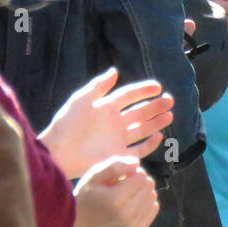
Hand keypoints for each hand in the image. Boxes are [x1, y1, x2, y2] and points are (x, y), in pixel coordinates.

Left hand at [40, 68, 174, 177]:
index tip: (158, 87)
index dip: (143, 90)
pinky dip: (150, 144)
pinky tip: (159, 135)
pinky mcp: (119, 155)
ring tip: (169, 115)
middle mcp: (115, 123)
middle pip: (140, 112)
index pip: (129, 96)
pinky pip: (139, 149)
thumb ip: (98, 85)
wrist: (58, 152)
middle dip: (155, 106)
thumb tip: (115, 70)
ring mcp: (118, 139)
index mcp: (106, 108)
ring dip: (157, 122)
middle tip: (169, 100)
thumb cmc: (66, 125)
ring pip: (143, 129)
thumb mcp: (81, 100)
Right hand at [73, 156, 159, 226]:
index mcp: (115, 200)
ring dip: (142, 192)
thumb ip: (114, 165)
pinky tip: (130, 204)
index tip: (121, 176)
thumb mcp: (94, 176)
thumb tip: (137, 163)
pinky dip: (145, 203)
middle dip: (138, 181)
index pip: (141, 176)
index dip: (132, 172)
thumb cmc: (88, 195)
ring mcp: (133, 226)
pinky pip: (154, 207)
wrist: (81, 224)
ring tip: (125, 195)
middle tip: (122, 185)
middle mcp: (127, 215)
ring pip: (153, 196)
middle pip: (149, 186)